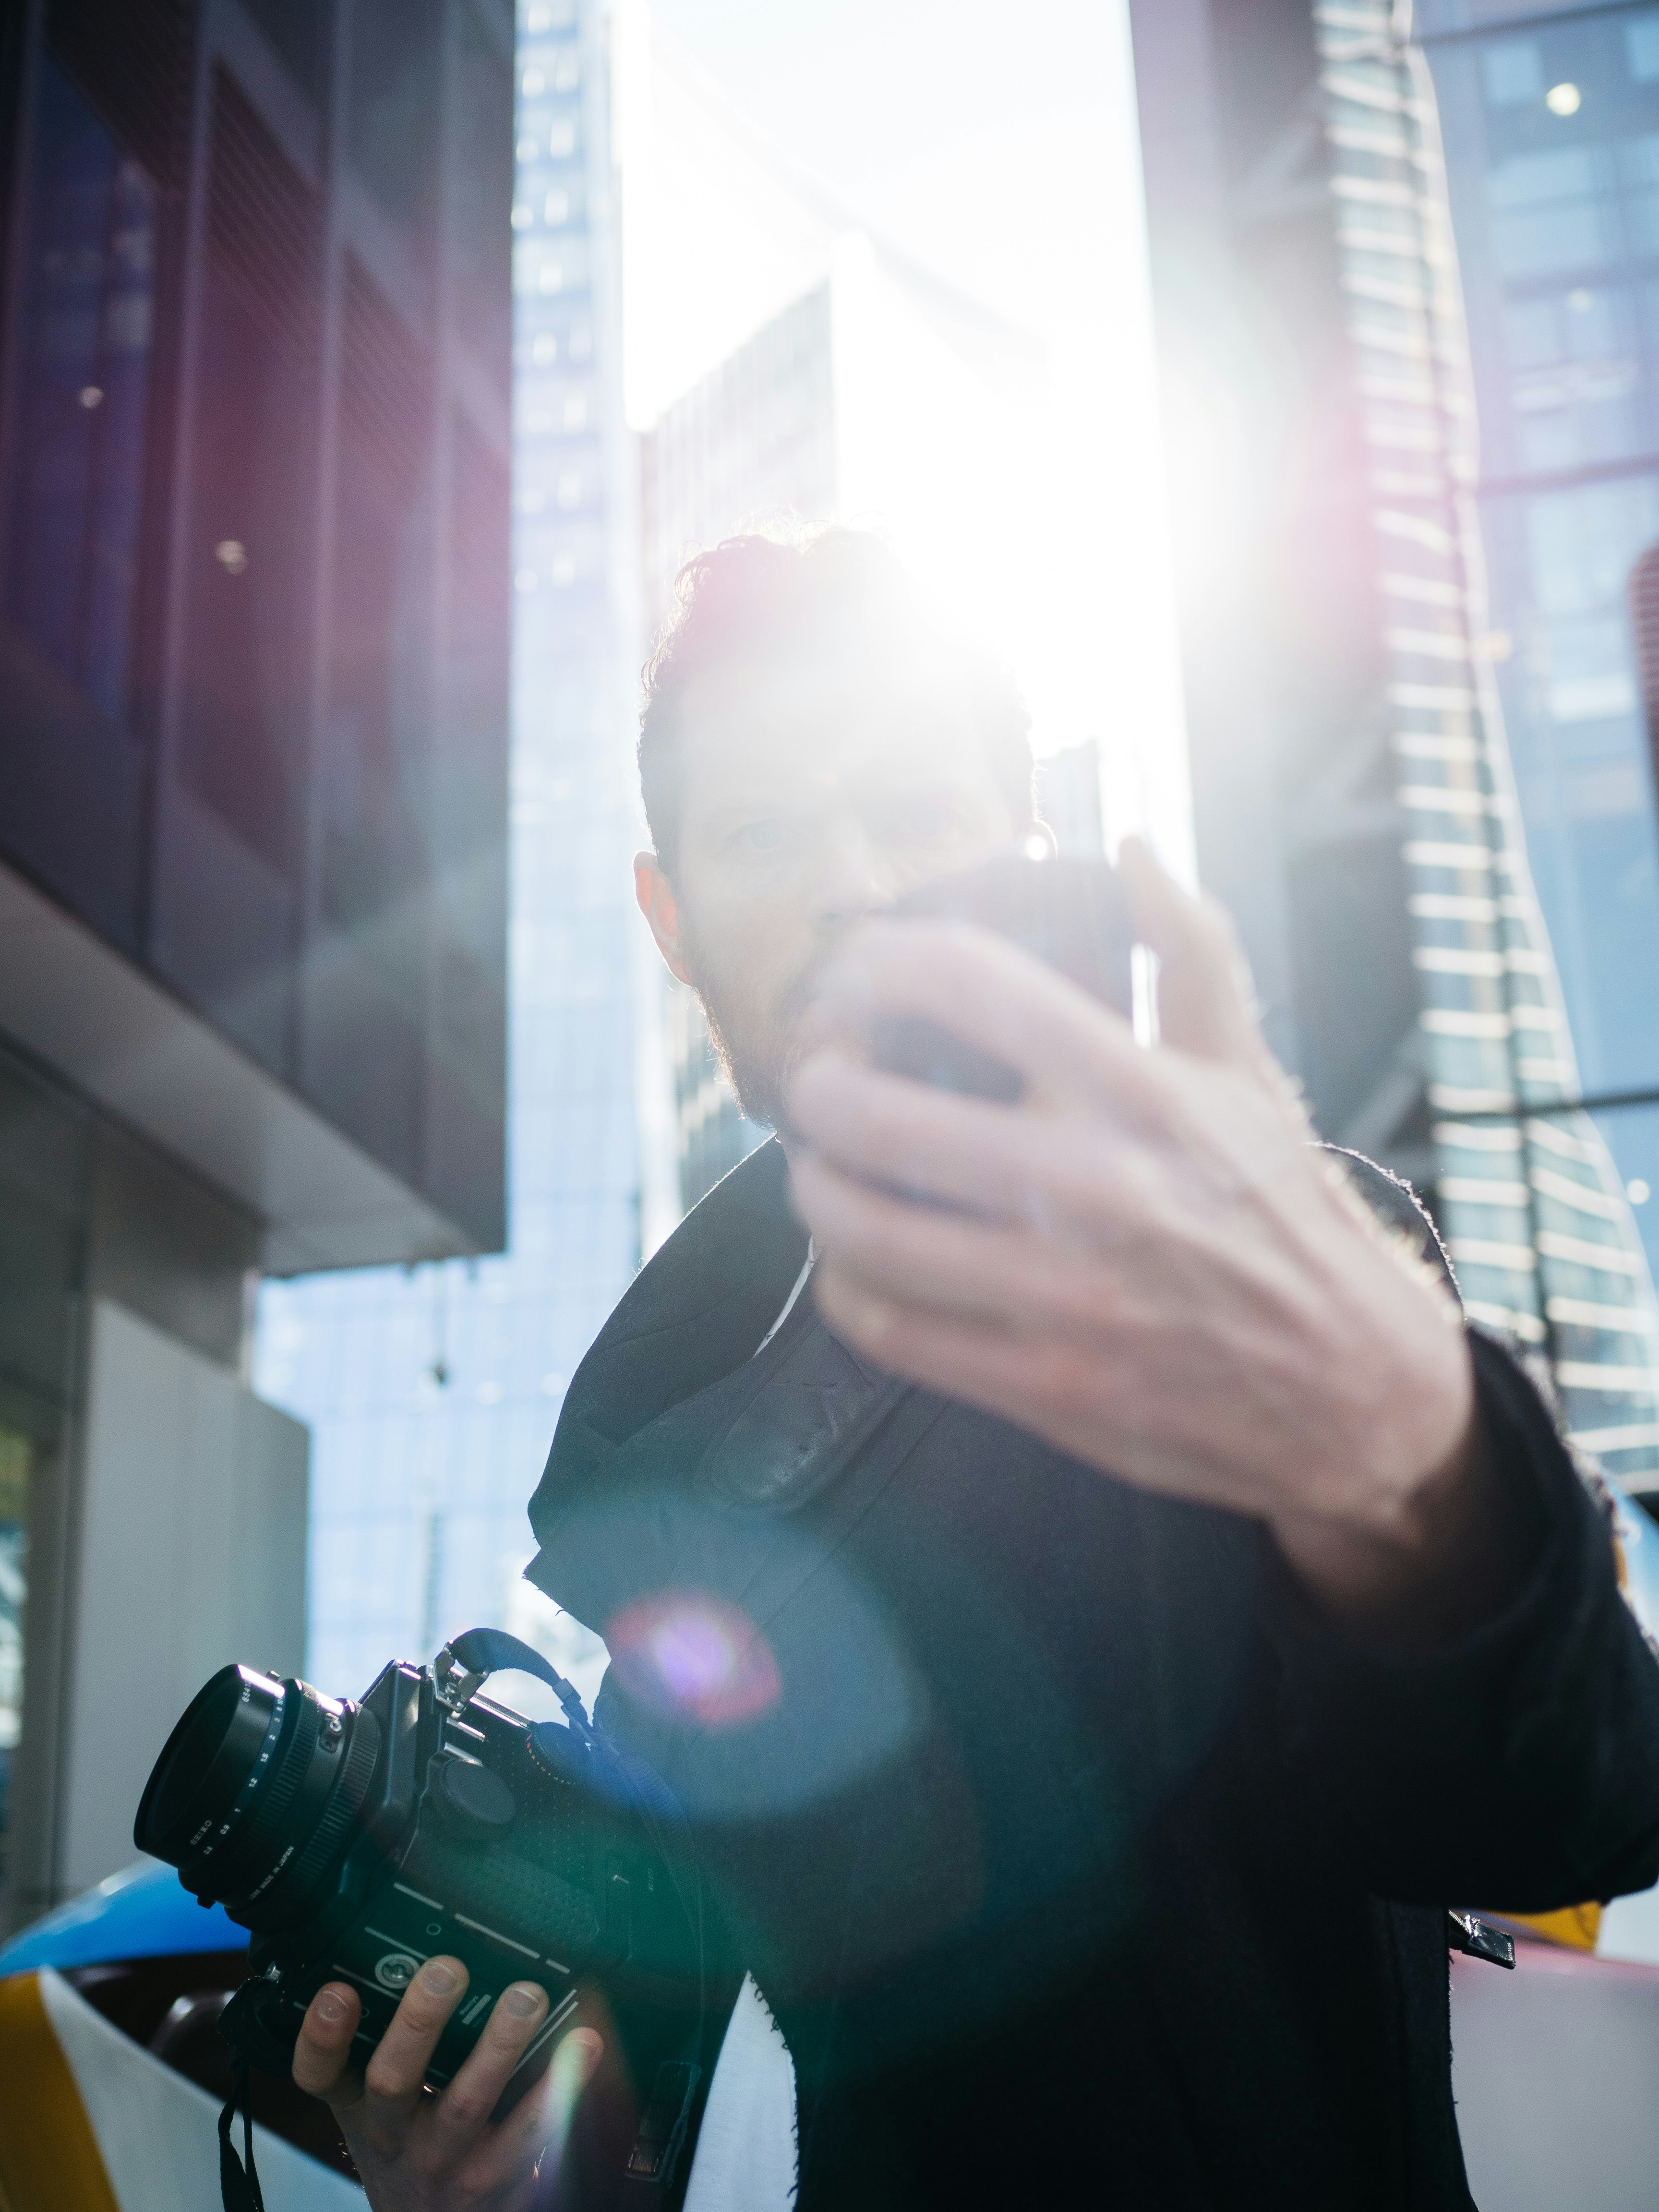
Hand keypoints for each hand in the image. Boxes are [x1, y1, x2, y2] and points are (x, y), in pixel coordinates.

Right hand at [292, 1957, 602, 2211]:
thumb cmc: (407, 2146)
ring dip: (499, 2046)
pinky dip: (559, 2087)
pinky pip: (528, 2134)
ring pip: (467, 2103)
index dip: (323, 2037)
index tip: (338, 1991)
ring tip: (527, 1996)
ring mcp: (444, 2161)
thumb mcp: (376, 2105)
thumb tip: (406, 1948)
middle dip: (420, 2022)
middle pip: (393, 2081)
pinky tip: (582, 2046)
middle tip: (447, 1969)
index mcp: (357, 2107)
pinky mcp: (494, 2178)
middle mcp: (393, 2137)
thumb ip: (384, 2040)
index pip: (319, 2075)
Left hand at [786, 838, 1498, 1641]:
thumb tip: (1136, 851)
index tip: (855, 975)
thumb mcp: (1248, 1074)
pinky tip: (857, 1265)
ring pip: (860, 1230)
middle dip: (815, 1085)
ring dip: (814, 1190)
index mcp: (1140, 1091)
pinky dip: (845, 1290)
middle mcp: (1095, 1188)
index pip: (967, 982)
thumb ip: (1191, 953)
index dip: (879, 964)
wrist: (1355, 1389)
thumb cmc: (1285, 1215)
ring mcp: (1063, 1296)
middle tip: (816, 1080)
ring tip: (822, 1170)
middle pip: (872, 1114)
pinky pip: (886, 1329)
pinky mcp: (1043, 1387)